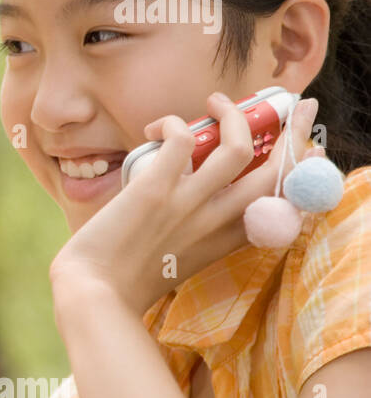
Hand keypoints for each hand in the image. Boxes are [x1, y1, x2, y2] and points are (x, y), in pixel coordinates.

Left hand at [48, 94, 322, 314]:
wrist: (94, 294)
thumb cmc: (126, 282)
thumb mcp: (182, 264)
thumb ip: (199, 239)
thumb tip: (192, 206)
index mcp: (228, 241)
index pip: (282, 201)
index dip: (299, 169)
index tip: (303, 145)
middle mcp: (217, 221)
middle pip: (277, 170)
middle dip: (295, 130)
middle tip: (289, 105)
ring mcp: (188, 203)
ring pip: (237, 147)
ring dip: (233, 115)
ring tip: (216, 103)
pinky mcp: (155, 189)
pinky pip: (182, 138)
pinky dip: (173, 124)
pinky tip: (156, 129)